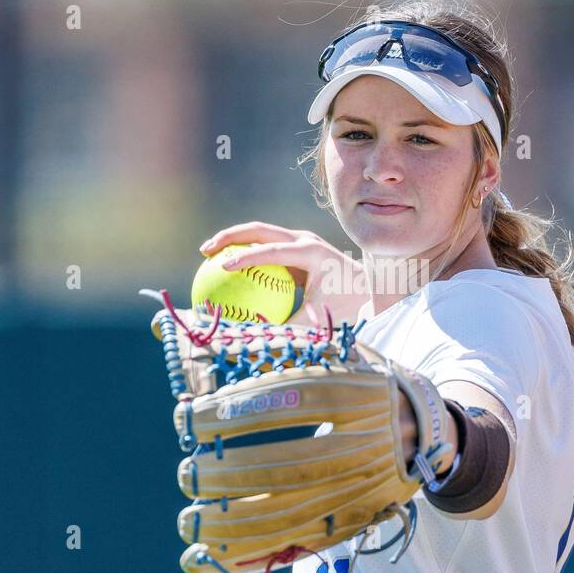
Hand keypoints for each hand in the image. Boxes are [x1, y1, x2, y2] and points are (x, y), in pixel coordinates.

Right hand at [199, 222, 368, 324]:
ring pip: (260, 234)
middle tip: (206, 251)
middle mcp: (305, 240)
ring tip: (207, 255)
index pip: (273, 251)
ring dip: (233, 240)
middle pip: (260, 230)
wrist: (367, 291)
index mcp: (311, 253)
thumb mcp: (317, 322)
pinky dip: (245, 255)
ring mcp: (300, 241)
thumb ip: (288, 330)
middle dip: (230, 236)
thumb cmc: (344, 308)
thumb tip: (259, 342)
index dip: (247, 257)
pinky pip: (265, 249)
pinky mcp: (296, 248)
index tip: (223, 267)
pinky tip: (225, 270)